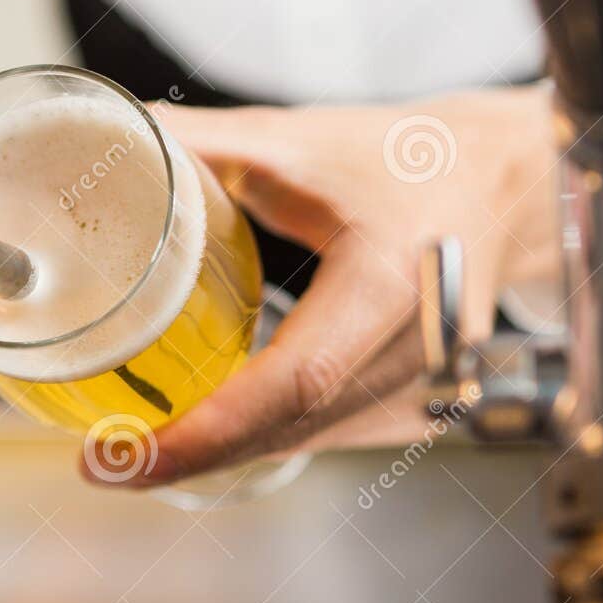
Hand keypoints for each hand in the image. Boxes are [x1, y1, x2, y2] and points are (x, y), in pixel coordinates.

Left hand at [95, 86, 559, 484]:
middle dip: (195, 456)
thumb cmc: (412, 157)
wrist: (496, 182)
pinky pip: (328, 431)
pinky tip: (206, 435)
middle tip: (105, 463)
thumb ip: (203, 144)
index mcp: (391, 279)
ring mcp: (423, 382)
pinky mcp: (416, 396)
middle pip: (295, 428)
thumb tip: (115, 139)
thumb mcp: (301, 141)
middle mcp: (416, 345)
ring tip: (134, 455)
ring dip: (223, 455)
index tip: (132, 452)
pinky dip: (263, 438)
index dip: (212, 428)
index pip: (299, 378)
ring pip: (309, 440)